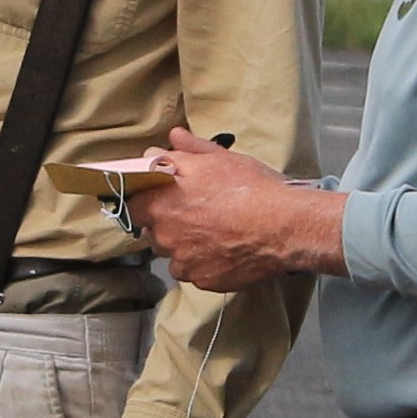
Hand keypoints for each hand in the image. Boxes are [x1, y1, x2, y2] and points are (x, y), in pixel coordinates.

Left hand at [134, 125, 343, 292]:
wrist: (283, 227)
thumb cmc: (251, 189)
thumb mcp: (220, 159)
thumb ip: (189, 150)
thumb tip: (173, 137)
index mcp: (161, 201)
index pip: (133, 205)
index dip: (147, 200)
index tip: (161, 199)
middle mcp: (165, 234)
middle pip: (153, 231)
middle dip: (168, 223)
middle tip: (196, 214)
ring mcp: (182, 260)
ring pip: (173, 254)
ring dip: (184, 245)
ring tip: (213, 233)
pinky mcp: (201, 280)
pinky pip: (192, 272)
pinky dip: (202, 264)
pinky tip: (222, 250)